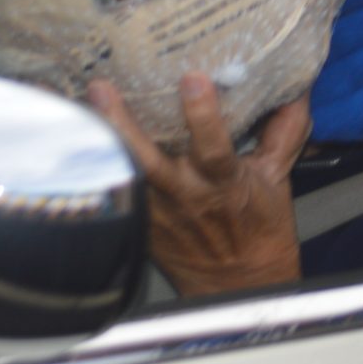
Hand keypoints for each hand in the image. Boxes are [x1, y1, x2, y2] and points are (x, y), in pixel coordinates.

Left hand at [90, 74, 308, 297]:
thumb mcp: (278, 179)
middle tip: (101, 88)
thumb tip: (295, 87)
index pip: (213, 147)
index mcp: (223, 183)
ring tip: (68, 107)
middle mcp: (185, 195)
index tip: (192, 79)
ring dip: (95, 141)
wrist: (237, 284)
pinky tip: (67, 137)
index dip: (203, 115)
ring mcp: (156, 210)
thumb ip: (283, 132)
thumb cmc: (259, 230)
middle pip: (148, 160)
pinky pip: (112, 189)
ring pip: (121, 173)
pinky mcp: (139, 221)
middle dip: (123, 124)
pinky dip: (91, 165)